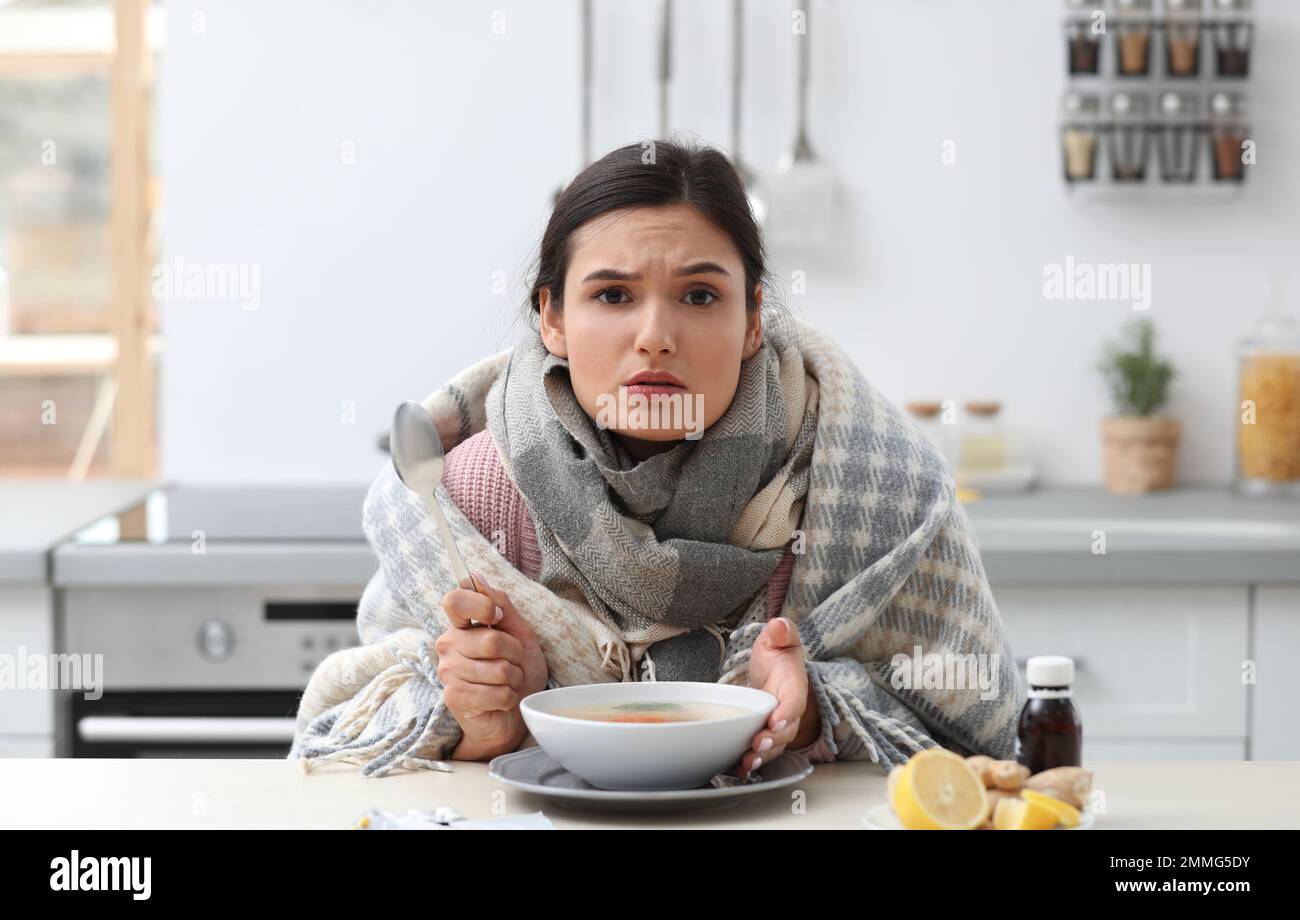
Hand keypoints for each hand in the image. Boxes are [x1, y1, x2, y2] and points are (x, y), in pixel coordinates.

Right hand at [435, 571, 548, 760]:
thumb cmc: (516, 671)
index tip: (497, 617)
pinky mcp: (454, 698)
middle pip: (490, 640)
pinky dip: (509, 697)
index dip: (481, 605)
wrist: (512, 714)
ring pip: (498, 669)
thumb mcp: (518, 632)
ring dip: (513, 678)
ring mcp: (448, 672)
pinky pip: (498, 693)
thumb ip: (501, 604)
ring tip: (507, 682)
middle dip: (515, 653)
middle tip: (513, 662)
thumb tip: (475, 577)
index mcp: (461, 625)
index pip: (455, 600)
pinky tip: (501, 699)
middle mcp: (447, 645)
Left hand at [738, 616, 819, 778]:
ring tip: (748, 761)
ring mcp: (778, 726)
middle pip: (785, 730)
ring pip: (775, 746)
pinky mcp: (766, 736)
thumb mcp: (779, 640)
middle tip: (759, 744)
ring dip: (762, 756)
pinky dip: (751, 762)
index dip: (787, 710)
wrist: (777, 674)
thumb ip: (782, 632)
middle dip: (773, 739)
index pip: (794, 700)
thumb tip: (780, 624)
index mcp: (793, 685)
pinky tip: (738, 768)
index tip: (776, 718)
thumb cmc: (778, 658)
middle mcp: (788, 710)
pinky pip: (763, 753)